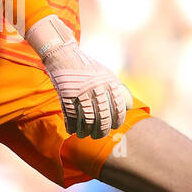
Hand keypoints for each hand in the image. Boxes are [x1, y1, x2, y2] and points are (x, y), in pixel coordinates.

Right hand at [25, 14, 132, 138]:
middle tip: (99, 135)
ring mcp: (80, 92)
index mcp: (108, 83)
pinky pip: (71, 116)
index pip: (118, 107)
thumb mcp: (106, 74)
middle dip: (102, 131)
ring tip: (85, 135)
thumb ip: (117, 89)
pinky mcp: (66, 95)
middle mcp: (96, 88)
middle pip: (103, 117)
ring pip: (87, 120)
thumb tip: (128, 106)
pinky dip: (72, 126)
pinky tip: (72, 131)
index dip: (118, 120)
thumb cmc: (87, 67)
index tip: (115, 126)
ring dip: (86, 131)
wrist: (64, 55)